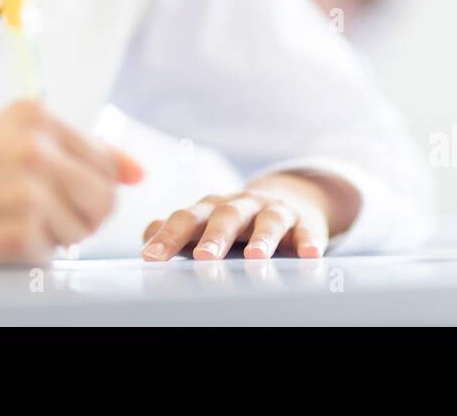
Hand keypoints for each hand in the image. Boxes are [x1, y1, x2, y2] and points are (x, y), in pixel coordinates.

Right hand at [0, 98, 142, 265]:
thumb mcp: (11, 136)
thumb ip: (78, 150)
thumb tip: (138, 173)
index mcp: (36, 117)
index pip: (105, 164)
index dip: (88, 187)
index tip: (54, 191)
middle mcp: (36, 149)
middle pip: (104, 200)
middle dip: (80, 215)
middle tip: (35, 213)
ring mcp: (27, 193)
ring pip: (83, 231)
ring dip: (54, 236)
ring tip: (8, 219)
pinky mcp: (15, 236)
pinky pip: (52, 255)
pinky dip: (29, 254)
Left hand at [141, 171, 353, 260]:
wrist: (289, 198)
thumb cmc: (237, 220)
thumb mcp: (209, 220)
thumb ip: (179, 229)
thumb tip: (146, 236)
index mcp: (212, 207)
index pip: (187, 218)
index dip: (168, 236)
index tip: (151, 257)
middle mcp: (242, 205)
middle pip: (226, 216)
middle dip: (215, 237)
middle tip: (205, 258)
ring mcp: (274, 211)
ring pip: (268, 221)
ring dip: (262, 239)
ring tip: (256, 259)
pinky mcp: (304, 222)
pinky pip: (307, 231)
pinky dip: (308, 242)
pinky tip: (310, 256)